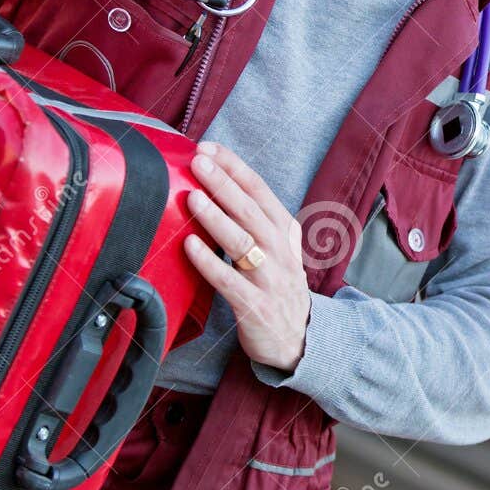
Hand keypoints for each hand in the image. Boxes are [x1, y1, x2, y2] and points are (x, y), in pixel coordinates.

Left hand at [181, 141, 310, 371]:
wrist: (299, 341)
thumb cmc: (277, 288)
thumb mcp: (277, 250)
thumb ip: (254, 222)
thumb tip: (217, 186)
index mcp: (284, 232)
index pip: (260, 191)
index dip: (234, 167)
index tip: (209, 147)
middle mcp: (280, 251)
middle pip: (251, 210)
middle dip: (224, 183)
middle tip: (199, 160)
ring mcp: (269, 279)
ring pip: (242, 242)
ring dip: (216, 218)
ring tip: (193, 196)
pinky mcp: (255, 306)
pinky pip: (229, 281)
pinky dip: (209, 262)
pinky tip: (190, 246)